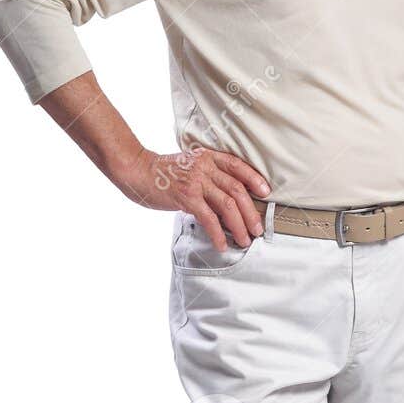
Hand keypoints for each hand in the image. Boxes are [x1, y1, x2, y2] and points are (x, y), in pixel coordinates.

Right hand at [116, 145, 270, 250]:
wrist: (137, 170)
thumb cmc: (163, 172)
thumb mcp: (189, 166)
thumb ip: (208, 177)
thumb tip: (227, 202)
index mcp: (208, 157)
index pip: (237, 166)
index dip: (254, 179)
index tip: (266, 193)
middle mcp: (204, 167)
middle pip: (237, 190)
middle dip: (251, 212)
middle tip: (257, 229)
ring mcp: (195, 182)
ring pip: (227, 205)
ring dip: (239, 226)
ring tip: (244, 240)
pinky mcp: (185, 197)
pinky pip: (208, 218)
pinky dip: (218, 233)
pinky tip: (222, 245)